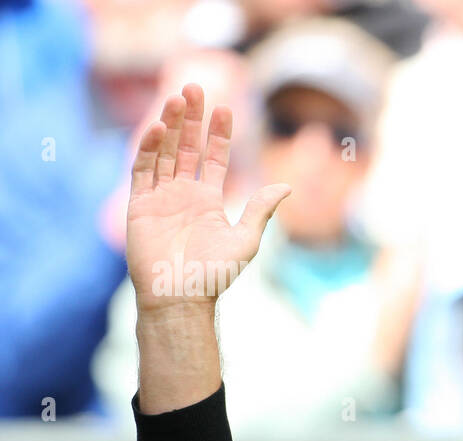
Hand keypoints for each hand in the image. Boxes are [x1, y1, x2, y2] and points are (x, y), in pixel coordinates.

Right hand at [126, 83, 290, 313]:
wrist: (181, 296)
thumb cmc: (215, 274)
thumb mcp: (246, 239)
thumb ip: (261, 209)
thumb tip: (287, 187)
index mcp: (209, 201)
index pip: (214, 158)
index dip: (220, 134)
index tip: (226, 109)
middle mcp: (184, 194)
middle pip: (187, 147)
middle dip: (191, 118)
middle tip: (195, 87)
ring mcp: (160, 197)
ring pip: (163, 152)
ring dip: (170, 125)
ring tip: (178, 98)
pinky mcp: (138, 205)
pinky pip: (143, 170)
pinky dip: (149, 148)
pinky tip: (159, 128)